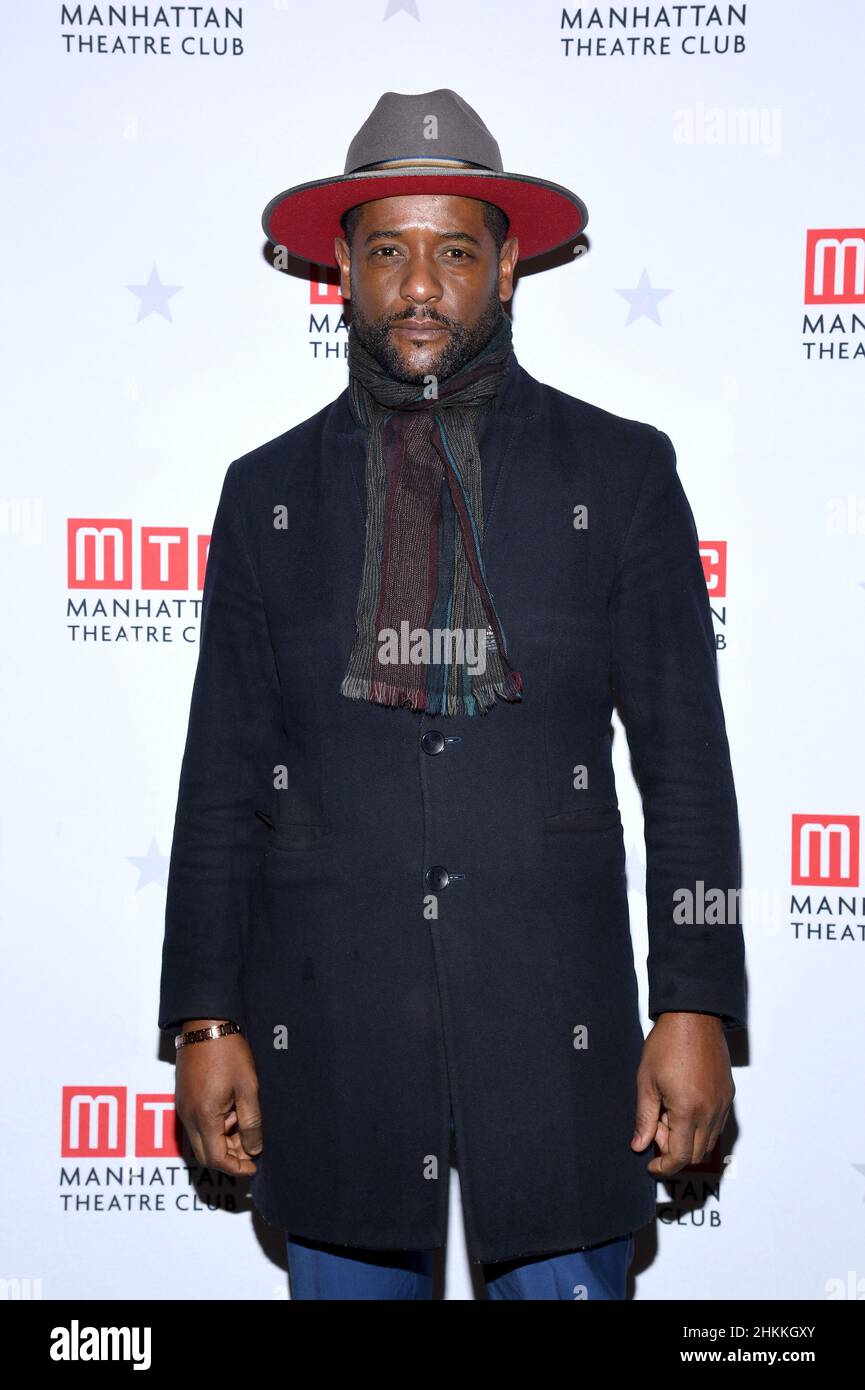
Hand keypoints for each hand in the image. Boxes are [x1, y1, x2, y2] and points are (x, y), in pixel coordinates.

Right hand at [175, 1019, 262, 1175]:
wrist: (205, 1024)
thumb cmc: (228, 1053)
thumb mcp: (248, 1088)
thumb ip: (251, 1122)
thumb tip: (254, 1149)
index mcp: (204, 1116)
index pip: (216, 1159)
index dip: (236, 1168)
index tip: (254, 1168)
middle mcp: (188, 1117)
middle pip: (205, 1155)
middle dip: (229, 1158)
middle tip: (251, 1150)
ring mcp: (182, 1108)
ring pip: (200, 1141)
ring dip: (222, 1142)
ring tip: (244, 1124)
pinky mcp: (183, 1099)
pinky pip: (196, 1126)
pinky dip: (214, 1129)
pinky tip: (231, 1113)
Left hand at [631, 1012, 734, 1176]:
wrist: (694, 1017)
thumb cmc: (667, 1044)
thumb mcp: (646, 1081)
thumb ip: (644, 1118)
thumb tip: (639, 1145)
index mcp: (688, 1110)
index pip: (680, 1156)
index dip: (664, 1167)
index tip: (652, 1165)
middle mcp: (710, 1111)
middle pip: (696, 1154)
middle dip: (674, 1150)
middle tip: (655, 1127)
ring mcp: (722, 1103)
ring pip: (709, 1141)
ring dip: (688, 1138)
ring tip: (667, 1112)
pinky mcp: (728, 1095)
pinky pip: (717, 1124)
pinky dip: (701, 1127)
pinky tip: (683, 1106)